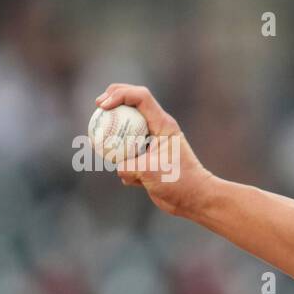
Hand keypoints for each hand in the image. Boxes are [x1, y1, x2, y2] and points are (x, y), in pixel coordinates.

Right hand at [93, 84, 214, 217]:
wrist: (195, 199)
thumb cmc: (179, 183)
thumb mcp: (149, 172)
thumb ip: (128, 165)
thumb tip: (117, 166)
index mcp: (163, 124)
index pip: (140, 97)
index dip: (119, 94)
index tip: (102, 106)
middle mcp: (158, 129)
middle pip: (133, 103)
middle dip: (114, 99)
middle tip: (98, 107)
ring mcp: (153, 142)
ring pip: (128, 127)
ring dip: (115, 133)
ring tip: (103, 143)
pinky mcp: (148, 157)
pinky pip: (129, 152)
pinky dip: (124, 162)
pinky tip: (133, 180)